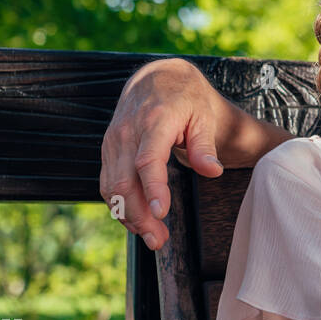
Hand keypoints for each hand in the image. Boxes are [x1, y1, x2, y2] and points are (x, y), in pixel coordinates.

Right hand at [99, 58, 225, 249]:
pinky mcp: (108, 150)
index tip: (161, 213)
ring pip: (112, 187)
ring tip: (152, 237)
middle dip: (140, 216)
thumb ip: (205, 145)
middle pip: (125, 182)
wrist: (157, 79)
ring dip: (129, 217)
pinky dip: (120, 206)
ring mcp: (113, 142)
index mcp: (154, 122)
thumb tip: (212, 171)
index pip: (148, 160)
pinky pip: (107, 184)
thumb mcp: (204, 115)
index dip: (152, 188)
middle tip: (160, 240)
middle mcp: (127, 132)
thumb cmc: (186, 99)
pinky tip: (137, 221)